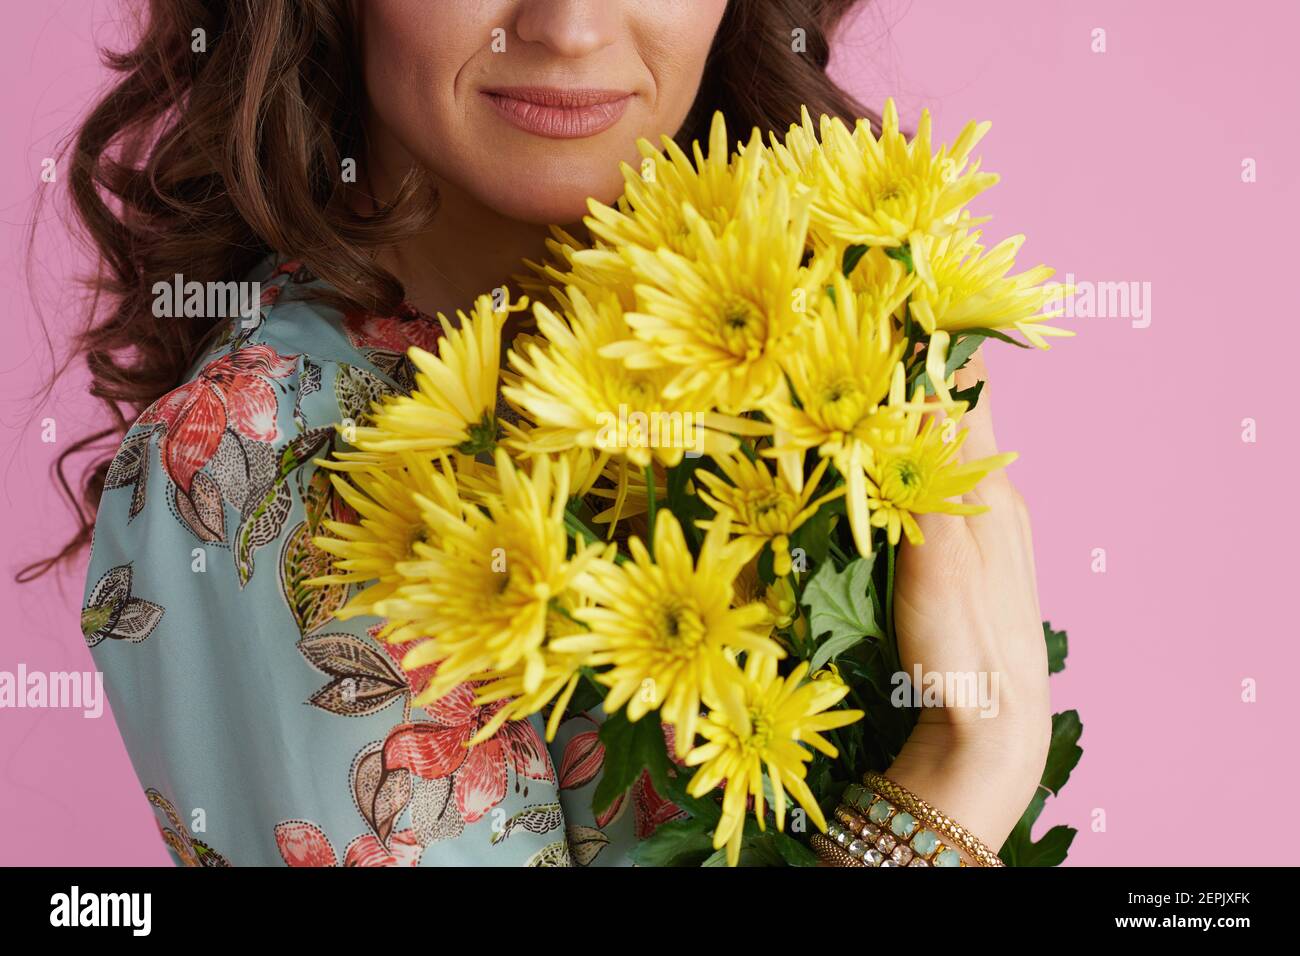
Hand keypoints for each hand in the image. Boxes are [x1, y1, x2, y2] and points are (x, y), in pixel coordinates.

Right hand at [885, 348, 1051, 853]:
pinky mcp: (968, 559)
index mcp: (992, 488)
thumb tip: (914, 397)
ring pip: (941, 452)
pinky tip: (873, 474)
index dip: (926, 343)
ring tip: (846, 398)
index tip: (873, 311)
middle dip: (901, 377)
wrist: (991, 733)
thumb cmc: (966, 652)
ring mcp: (986, 527)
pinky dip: (904, 467)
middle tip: (840, 352)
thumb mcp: (939, 564)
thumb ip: (924, 480)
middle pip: (951, 411)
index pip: (964, 386)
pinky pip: (937, 491)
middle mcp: (997, 496)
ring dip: (900, 422)